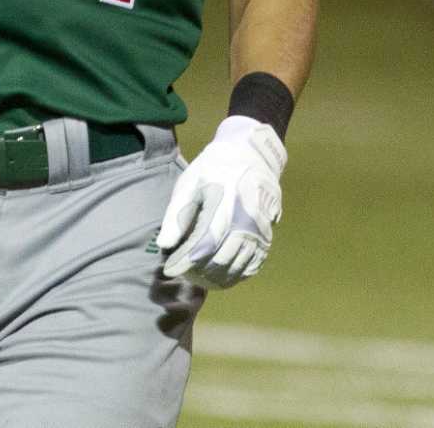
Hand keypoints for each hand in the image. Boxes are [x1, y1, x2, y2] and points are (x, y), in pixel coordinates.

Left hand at [157, 116, 285, 288]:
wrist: (252, 154)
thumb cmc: (215, 167)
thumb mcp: (190, 181)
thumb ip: (177, 214)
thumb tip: (165, 245)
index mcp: (225, 200)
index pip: (204, 243)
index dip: (186, 261)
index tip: (169, 268)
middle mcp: (246, 217)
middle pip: (221, 259)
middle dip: (199, 272)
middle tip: (182, 273)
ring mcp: (260, 228)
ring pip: (238, 266)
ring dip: (216, 278)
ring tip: (198, 279)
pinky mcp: (268, 235)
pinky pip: (253, 265)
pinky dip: (236, 275)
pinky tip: (221, 277)